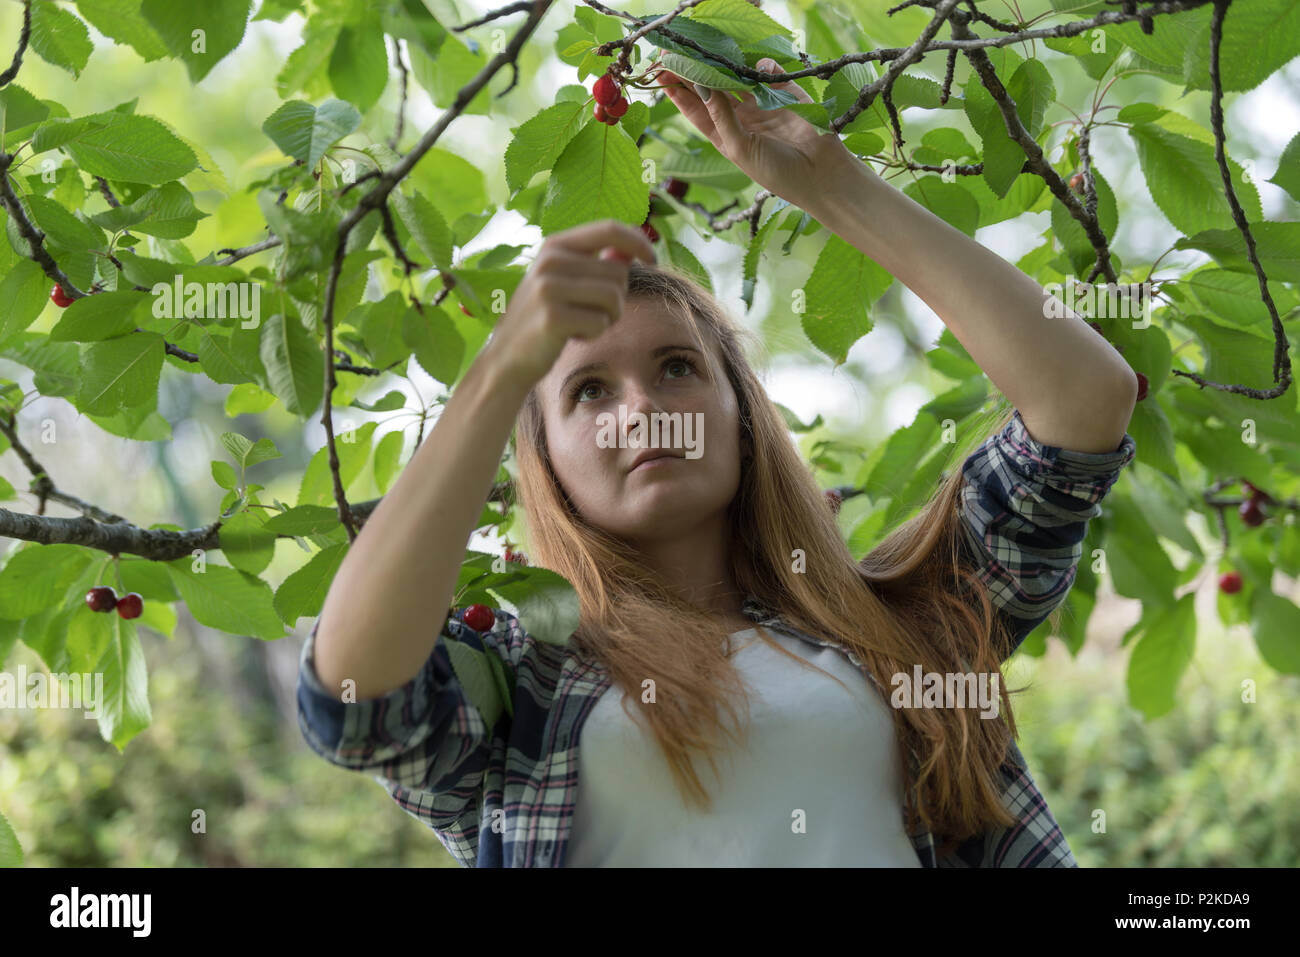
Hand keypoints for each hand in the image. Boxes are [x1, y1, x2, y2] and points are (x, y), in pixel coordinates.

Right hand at [484, 219, 655, 386]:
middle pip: (619, 272)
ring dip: (608, 318)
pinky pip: (601, 322)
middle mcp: (550, 261)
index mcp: (554, 245)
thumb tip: (636, 249)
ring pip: (614, 298)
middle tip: (590, 313)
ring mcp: (549, 288)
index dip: (638, 241)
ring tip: (581, 324)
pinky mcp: (553, 317)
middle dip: (617, 298)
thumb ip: (600, 263)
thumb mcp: (567, 283)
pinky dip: (594, 334)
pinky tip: (570, 337)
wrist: (506, 357)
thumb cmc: (544, 318)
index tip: (652, 259)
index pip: (609, 228)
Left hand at [654, 57, 858, 211]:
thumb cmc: (778, 172)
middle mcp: (740, 118)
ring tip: (701, 46)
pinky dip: (758, 66)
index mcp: (725, 136)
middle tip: (673, 49)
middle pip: (710, 88)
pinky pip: (766, 72)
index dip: (677, 90)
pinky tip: (753, 68)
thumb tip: (699, 86)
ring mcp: (761, 104)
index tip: (660, 70)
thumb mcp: (740, 148)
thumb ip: (720, 116)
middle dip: (692, 70)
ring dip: (718, 62)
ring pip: (734, 76)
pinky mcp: (784, 93)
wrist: (822, 176)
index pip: (694, 108)